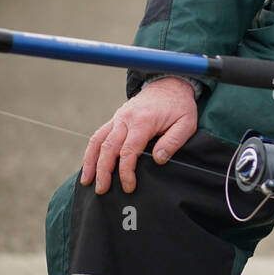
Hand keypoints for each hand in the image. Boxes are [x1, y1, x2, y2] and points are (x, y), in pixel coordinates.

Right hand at [80, 78, 197, 194]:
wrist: (170, 83)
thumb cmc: (179, 106)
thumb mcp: (186, 123)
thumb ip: (174, 141)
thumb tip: (158, 159)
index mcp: (143, 121)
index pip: (129, 150)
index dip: (126, 171)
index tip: (128, 187)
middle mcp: (126, 118)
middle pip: (108, 147)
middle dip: (103, 171)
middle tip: (102, 190)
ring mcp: (119, 117)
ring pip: (98, 140)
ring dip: (90, 162)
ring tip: (86, 181)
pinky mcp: (116, 119)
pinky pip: (99, 135)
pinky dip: (91, 151)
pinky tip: (88, 165)